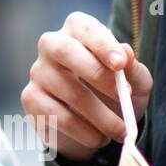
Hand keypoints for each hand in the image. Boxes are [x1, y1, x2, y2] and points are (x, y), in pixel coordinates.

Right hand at [23, 11, 152, 160]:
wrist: (94, 126)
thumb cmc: (114, 93)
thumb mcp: (135, 81)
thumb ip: (133, 68)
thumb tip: (125, 53)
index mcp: (77, 31)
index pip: (84, 28)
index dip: (102, 44)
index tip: (120, 64)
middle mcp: (51, 45)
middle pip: (65, 51)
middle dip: (98, 74)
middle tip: (124, 98)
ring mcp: (37, 72)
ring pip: (69, 91)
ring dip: (102, 117)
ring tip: (120, 130)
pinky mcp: (30, 99)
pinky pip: (59, 117)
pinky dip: (86, 132)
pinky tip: (99, 137)